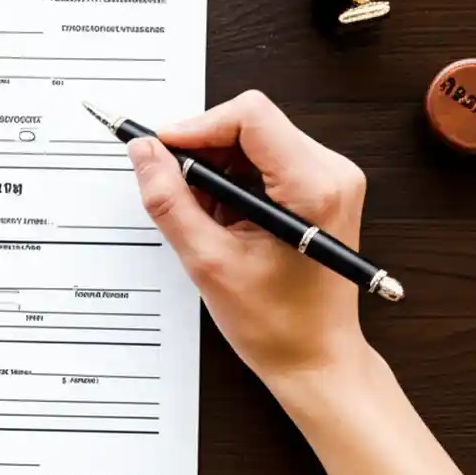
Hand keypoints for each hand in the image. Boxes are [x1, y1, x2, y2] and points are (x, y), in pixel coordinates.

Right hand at [127, 90, 369, 383]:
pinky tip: (222, 218)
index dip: (197, 127)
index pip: (250, 116)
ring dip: (216, 168)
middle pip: (250, 123)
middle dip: (203, 150)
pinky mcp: (319, 188)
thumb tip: (144, 152)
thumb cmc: (278, 324)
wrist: (315, 358)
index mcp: (314, 186)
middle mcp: (331, 173)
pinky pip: (263, 159)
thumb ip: (170, 200)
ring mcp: (328, 179)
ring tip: (203, 215)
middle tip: (174, 188)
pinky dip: (232, 180)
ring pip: (253, 139)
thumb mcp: (207, 261)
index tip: (161, 149)